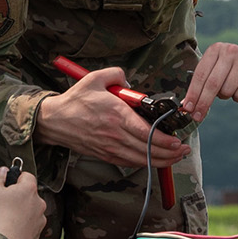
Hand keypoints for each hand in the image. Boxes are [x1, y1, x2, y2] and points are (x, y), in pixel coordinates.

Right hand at [0, 167, 44, 238]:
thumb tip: (3, 171)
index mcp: (29, 189)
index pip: (27, 175)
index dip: (16, 177)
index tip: (7, 182)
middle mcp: (39, 202)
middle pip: (29, 193)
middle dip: (17, 196)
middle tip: (3, 202)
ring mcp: (40, 218)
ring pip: (30, 209)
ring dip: (21, 211)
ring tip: (5, 217)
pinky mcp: (37, 232)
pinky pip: (30, 224)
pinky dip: (22, 224)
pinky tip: (10, 227)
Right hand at [37, 68, 187, 168]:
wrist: (54, 121)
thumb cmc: (75, 100)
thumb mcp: (95, 78)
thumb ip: (117, 74)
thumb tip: (130, 82)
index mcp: (116, 115)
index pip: (145, 133)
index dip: (164, 140)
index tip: (177, 141)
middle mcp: (114, 135)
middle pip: (147, 150)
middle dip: (169, 153)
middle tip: (183, 150)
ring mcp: (110, 148)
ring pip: (140, 160)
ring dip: (160, 161)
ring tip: (175, 157)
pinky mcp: (105, 155)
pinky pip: (129, 163)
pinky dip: (144, 163)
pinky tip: (155, 160)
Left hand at [181, 41, 237, 121]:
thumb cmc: (233, 68)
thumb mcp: (217, 66)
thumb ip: (203, 82)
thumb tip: (187, 104)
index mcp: (216, 49)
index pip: (200, 75)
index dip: (193, 93)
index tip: (187, 108)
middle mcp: (230, 52)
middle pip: (212, 84)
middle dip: (203, 103)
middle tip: (197, 116)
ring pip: (227, 91)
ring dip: (226, 96)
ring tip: (230, 89)